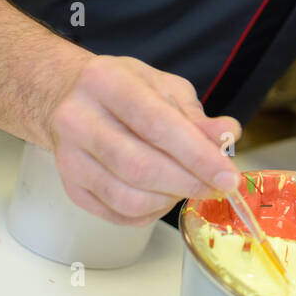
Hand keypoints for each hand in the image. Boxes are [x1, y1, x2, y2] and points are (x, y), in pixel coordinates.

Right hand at [44, 55, 242, 226]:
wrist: (66, 96)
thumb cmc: (123, 90)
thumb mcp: (164, 87)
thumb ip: (196, 116)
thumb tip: (227, 136)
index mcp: (106, 82)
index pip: (157, 125)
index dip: (198, 156)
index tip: (228, 177)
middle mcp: (78, 119)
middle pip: (140, 167)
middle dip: (188, 183)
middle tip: (217, 187)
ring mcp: (68, 157)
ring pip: (127, 197)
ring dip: (169, 200)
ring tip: (188, 186)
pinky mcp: (69, 186)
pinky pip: (116, 213)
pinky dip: (150, 213)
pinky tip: (164, 196)